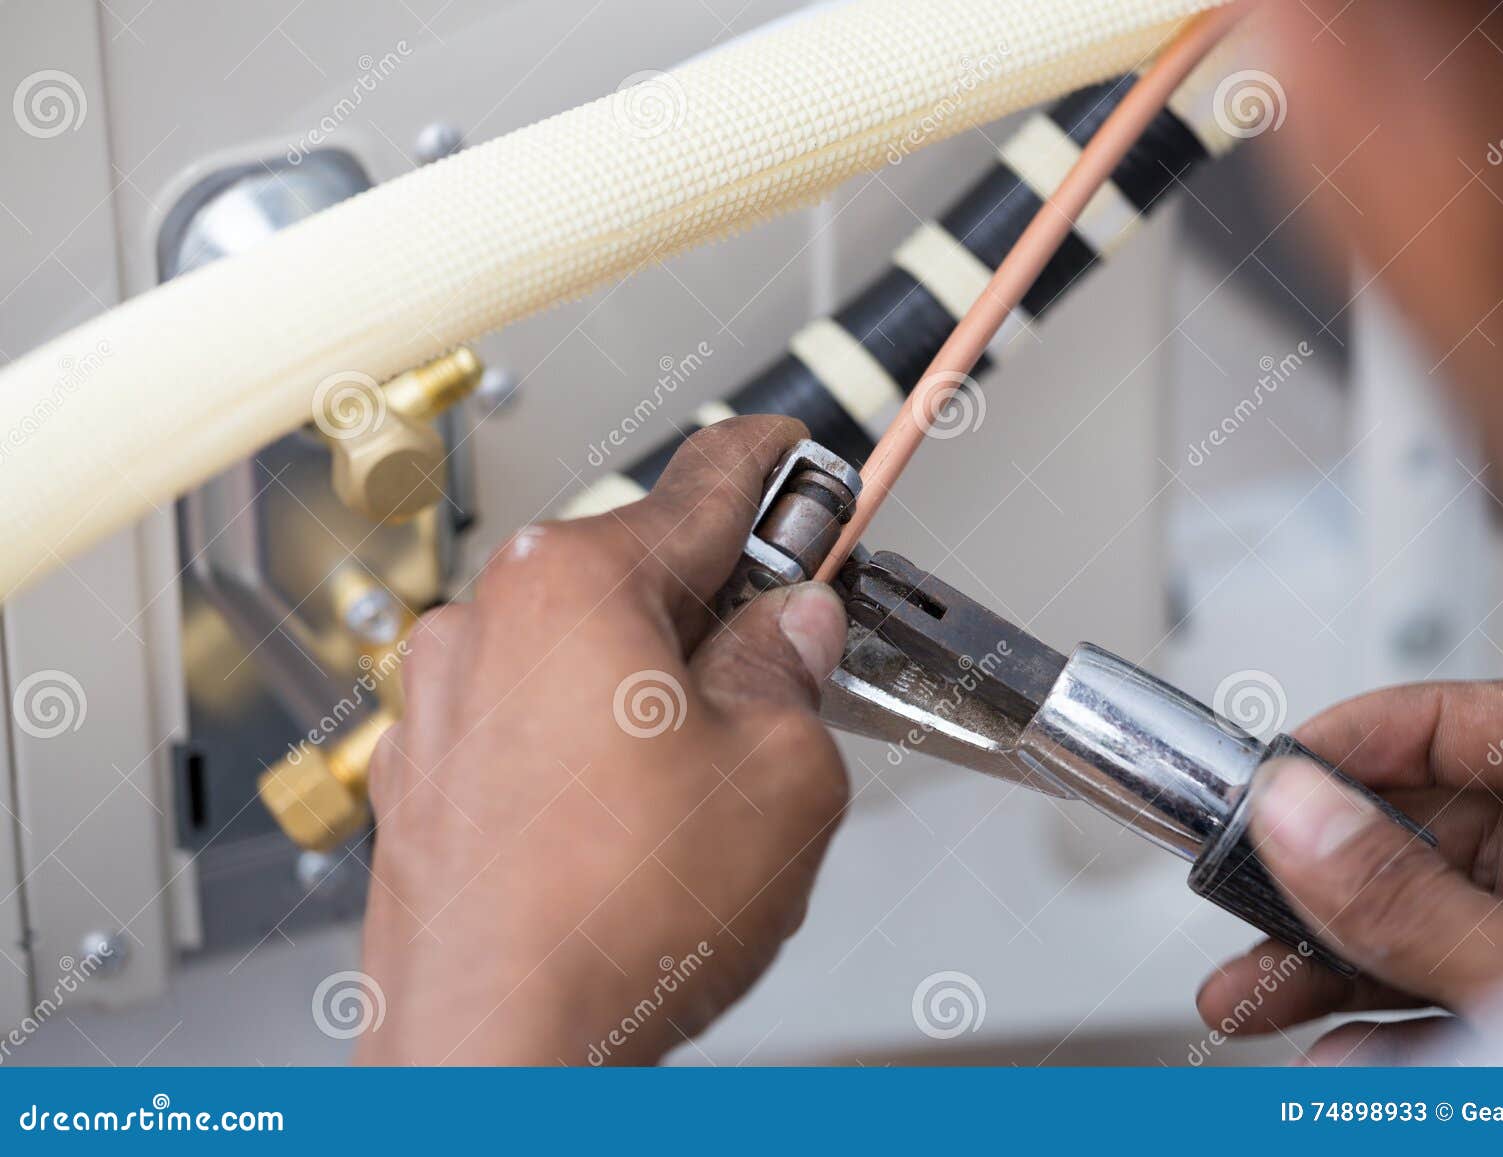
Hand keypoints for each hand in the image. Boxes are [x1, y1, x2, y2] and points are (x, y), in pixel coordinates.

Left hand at [356, 416, 849, 1064]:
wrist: (493, 1055)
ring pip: (581, 655)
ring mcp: (443, 702)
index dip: (776, 467)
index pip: (704, 483)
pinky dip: (588, 742)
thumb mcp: (781, 775)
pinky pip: (528, 721)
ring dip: (652, 686)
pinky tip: (631, 821)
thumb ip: (792, 671)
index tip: (796, 458)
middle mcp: (487, 624)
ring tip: (706, 780)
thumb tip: (791, 630)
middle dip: (720, 607)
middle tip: (787, 655)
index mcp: (574, 586)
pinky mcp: (425, 775)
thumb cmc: (611, 923)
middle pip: (638, 575)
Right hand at [1197, 678, 1502, 1063]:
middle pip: (1456, 837)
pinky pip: (1476, 1011)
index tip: (1290, 767)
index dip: (1390, 729)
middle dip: (1332, 875)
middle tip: (1248, 888)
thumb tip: (1294, 815)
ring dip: (1338, 965)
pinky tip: (1346, 1059)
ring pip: (1448, 932)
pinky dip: (1402, 1034)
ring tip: (1255, 994)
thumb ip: (1416, 905)